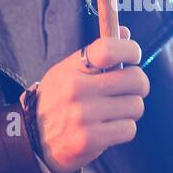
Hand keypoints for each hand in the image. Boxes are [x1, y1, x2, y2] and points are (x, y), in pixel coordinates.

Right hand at [35, 26, 149, 172]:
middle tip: (131, 90)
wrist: (33, 139)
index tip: (134, 56)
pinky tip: (109, 127)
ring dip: (131, 110)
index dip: (130, 50)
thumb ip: (97, 53)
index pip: (108, 49)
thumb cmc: (58, 100)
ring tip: (114, 111)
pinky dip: (124, 128)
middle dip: (139, 85)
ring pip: (135, 106)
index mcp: (72, 68)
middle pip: (135, 79)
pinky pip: (129, 129)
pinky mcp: (90, 140)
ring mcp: (83, 116)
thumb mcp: (68, 71)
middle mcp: (77, 90)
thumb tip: (124, 32)